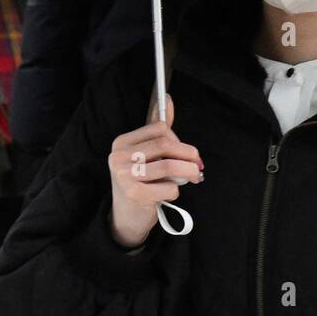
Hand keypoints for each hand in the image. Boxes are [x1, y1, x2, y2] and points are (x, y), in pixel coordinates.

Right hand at [107, 96, 201, 247]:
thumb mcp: (146, 154)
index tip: (186, 151)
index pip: (160, 129)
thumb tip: (168, 100)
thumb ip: (157, 130)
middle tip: (198, 164)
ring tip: (194, 177)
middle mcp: (118, 157)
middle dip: (189, 154)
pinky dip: (176, 191)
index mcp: (122, 142)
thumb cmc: (140, 181)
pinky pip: (168, 188)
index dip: (179, 140)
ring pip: (169, 166)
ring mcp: (124, 176)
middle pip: (165, 145)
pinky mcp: (134, 195)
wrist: (126, 216)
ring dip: (188, 172)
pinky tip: (169, 193)